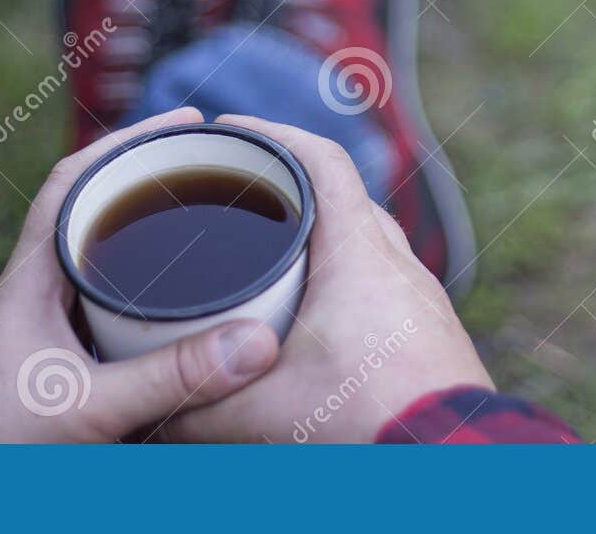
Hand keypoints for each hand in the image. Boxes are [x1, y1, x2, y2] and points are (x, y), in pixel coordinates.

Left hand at [0, 109, 280, 442]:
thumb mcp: (88, 411)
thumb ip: (170, 379)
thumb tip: (256, 343)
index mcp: (28, 280)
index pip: (71, 182)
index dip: (127, 142)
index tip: (186, 123)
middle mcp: (30, 294)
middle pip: (88, 209)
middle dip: (148, 179)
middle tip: (212, 163)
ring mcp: (37, 328)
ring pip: (94, 256)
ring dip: (143, 231)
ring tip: (204, 217)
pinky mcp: (48, 360)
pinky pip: (100, 300)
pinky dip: (140, 283)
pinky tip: (175, 299)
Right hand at [161, 115, 491, 442]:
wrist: (453, 466)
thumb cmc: (368, 427)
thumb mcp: (258, 416)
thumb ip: (191, 404)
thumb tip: (142, 400)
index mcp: (360, 253)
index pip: (320, 160)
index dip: (272, 132)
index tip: (228, 128)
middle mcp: (398, 261)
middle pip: (340, 196)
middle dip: (286, 188)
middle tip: (233, 197)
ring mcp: (420, 295)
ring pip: (364, 240)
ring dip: (319, 235)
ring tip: (268, 251)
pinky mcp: (430, 329)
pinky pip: (382, 278)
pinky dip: (344, 275)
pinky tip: (316, 307)